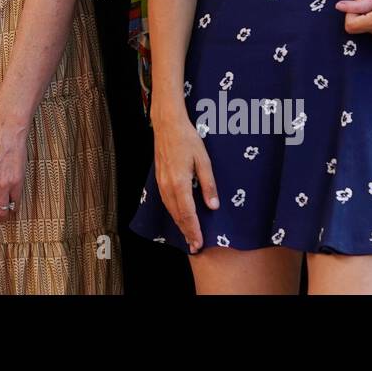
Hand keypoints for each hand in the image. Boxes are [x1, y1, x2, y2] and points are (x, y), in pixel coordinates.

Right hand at [151, 110, 218, 252]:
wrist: (167, 124)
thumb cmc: (187, 138)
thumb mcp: (204, 160)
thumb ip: (208, 185)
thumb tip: (213, 206)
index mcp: (179, 182)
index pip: (187, 213)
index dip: (193, 230)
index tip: (199, 243)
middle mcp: (168, 185)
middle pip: (176, 215)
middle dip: (186, 232)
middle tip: (194, 246)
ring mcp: (161, 182)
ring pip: (169, 209)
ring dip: (178, 224)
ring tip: (187, 235)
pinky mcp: (158, 178)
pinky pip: (165, 201)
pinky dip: (172, 213)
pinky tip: (177, 216)